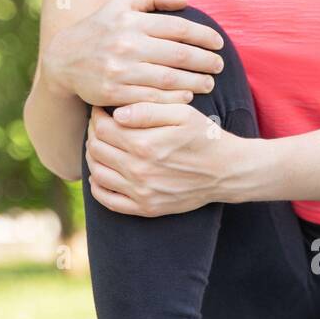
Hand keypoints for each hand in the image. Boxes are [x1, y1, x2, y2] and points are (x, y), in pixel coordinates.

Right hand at [42, 0, 225, 106]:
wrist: (64, 59)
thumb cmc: (100, 29)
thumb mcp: (121, 4)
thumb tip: (185, 1)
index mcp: (132, 21)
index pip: (179, 28)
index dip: (204, 36)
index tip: (219, 44)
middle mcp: (127, 44)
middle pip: (179, 55)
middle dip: (206, 61)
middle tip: (220, 66)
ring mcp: (121, 70)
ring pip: (169, 79)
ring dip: (196, 82)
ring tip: (209, 83)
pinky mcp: (115, 93)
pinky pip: (153, 98)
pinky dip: (174, 99)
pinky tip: (188, 97)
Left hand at [85, 103, 246, 216]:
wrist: (227, 172)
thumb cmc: (205, 138)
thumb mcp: (183, 114)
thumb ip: (148, 110)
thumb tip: (117, 114)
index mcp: (146, 145)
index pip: (103, 128)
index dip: (97, 116)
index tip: (102, 110)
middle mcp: (139, 171)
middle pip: (97, 149)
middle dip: (93, 133)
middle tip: (101, 126)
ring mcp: (142, 192)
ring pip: (97, 173)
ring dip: (92, 157)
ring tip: (101, 146)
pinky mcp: (146, 208)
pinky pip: (108, 200)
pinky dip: (97, 186)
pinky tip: (102, 173)